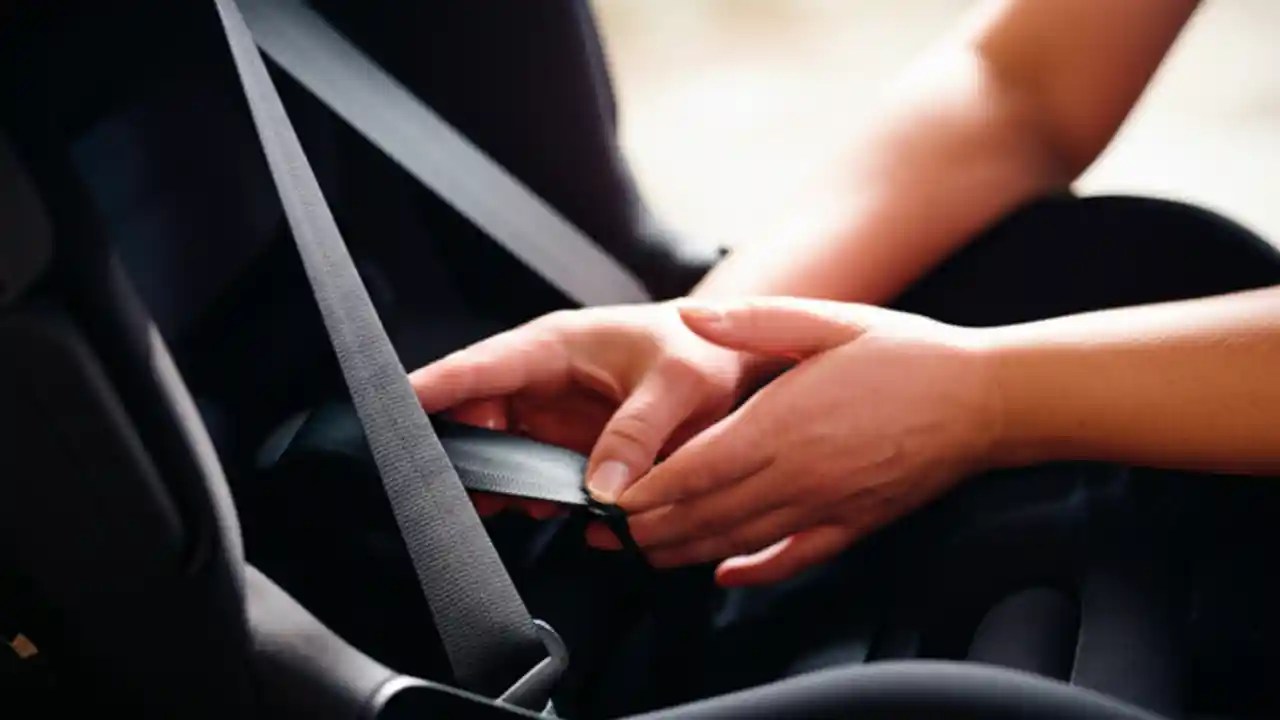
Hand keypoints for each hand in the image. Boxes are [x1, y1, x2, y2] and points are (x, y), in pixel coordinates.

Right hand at [409, 303, 776, 516]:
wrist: (727, 362)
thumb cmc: (701, 350)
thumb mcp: (680, 385)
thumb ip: (640, 432)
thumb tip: (603, 486)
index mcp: (555, 347)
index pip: (480, 366)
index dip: (434, 387)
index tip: (393, 405)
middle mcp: (541, 381)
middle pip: (474, 417)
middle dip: (462, 453)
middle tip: (464, 491)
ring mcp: (550, 416)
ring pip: (496, 452)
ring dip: (498, 482)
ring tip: (517, 503)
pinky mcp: (566, 448)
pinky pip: (531, 475)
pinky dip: (531, 497)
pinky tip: (548, 508)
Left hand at [589, 297, 1001, 585]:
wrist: (983, 399)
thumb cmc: (908, 356)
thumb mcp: (827, 320)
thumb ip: (753, 321)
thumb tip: (689, 316)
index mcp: (782, 424)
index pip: (692, 470)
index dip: (644, 492)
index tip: (608, 499)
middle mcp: (797, 474)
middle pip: (704, 515)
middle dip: (647, 530)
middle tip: (606, 536)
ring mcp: (824, 506)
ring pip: (737, 541)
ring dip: (684, 552)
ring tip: (644, 554)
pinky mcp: (852, 525)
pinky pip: (792, 558)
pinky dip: (754, 570)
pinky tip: (728, 574)